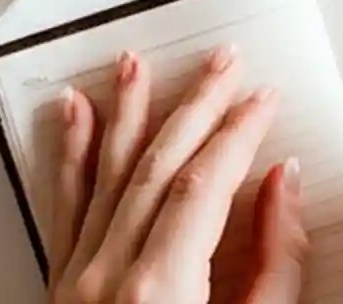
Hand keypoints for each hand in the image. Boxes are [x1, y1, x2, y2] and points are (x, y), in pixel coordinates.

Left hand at [49, 47, 307, 303]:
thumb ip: (274, 262)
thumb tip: (281, 184)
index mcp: (162, 290)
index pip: (205, 182)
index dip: (239, 132)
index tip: (262, 99)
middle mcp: (110, 276)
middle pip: (158, 166)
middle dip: (196, 105)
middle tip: (222, 62)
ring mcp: (79, 281)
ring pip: (105, 174)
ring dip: (126, 110)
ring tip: (134, 64)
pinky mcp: (61, 287)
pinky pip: (64, 206)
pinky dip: (71, 152)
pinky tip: (75, 113)